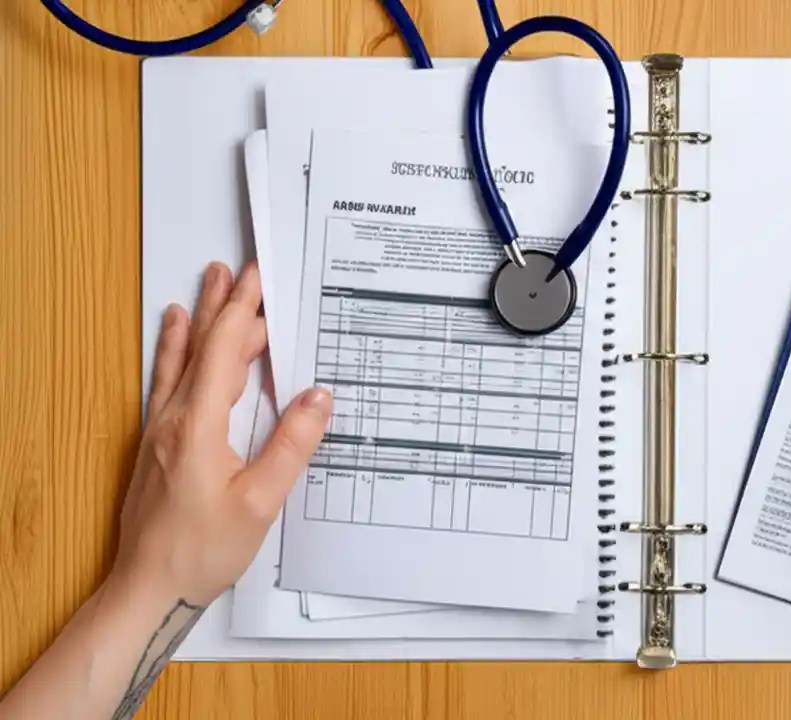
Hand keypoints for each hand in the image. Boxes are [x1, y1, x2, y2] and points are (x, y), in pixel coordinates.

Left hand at [111, 261, 332, 605]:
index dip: (243, 312)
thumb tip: (318, 398)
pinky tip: (176, 338)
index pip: (223, 352)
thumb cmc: (201, 550)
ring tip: (208, 286)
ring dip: (200, 321)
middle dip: (224, 307)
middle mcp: (172, 420)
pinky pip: (168, 381)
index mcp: (197, 426)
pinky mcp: (156, 445)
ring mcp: (159, 431)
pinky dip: (177, 351)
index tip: (257, 278)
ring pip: (182, 361)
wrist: (147, 588)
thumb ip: (290, 445)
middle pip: (201, 348)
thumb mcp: (259, 501)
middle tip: (241, 270)